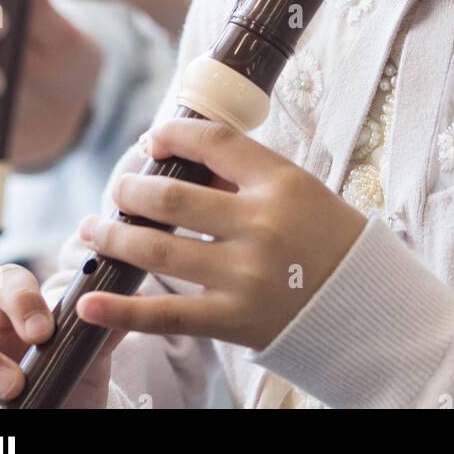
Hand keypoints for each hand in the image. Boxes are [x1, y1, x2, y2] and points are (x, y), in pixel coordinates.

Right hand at [0, 263, 123, 409]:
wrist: (65, 416)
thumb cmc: (68, 379)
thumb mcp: (86, 358)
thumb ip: (100, 330)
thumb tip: (130, 294)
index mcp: (7, 313)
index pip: (2, 283)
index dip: (19, 300)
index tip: (45, 330)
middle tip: (18, 382)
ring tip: (3, 413)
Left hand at [73, 118, 367, 352]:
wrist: (365, 305)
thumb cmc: (329, 238)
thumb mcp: (298, 189)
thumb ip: (244, 175)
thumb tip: (181, 160)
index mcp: (281, 182)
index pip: (214, 142)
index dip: (173, 134)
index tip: (151, 139)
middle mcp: (260, 224)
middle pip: (173, 195)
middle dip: (131, 188)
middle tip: (116, 188)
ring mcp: (245, 274)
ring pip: (159, 248)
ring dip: (114, 235)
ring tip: (91, 228)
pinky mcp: (233, 319)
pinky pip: (167, 314)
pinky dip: (121, 309)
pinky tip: (88, 301)